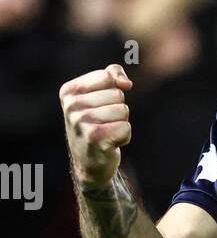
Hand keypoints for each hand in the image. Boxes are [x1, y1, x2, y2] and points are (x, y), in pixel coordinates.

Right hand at [59, 64, 131, 189]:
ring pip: (123, 111)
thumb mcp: (100, 94)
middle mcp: (71, 106)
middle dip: (118, 111)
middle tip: (104, 124)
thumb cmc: (97, 124)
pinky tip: (110, 144)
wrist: (89, 163)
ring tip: (106, 134)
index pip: (107, 77)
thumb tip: (126, 83)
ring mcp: (80, 122)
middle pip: (117, 95)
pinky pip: (125, 128)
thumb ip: (113, 75)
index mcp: (69, 91)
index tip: (100, 107)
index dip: (113, 92)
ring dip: (121, 124)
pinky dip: (124, 137)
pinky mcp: (94, 138)